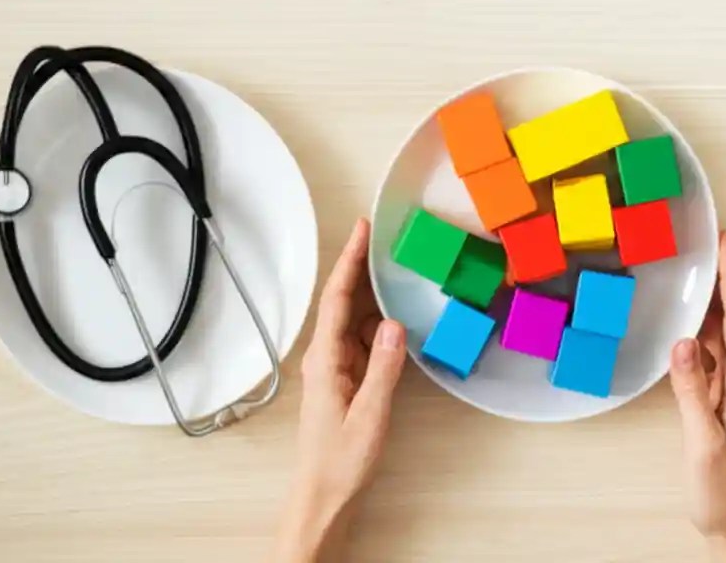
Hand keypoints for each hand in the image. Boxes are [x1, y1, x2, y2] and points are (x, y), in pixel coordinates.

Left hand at [272, 218, 407, 562]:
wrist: (324, 495)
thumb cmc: (341, 461)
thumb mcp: (369, 416)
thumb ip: (384, 370)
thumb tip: (395, 325)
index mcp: (325, 360)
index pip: (338, 300)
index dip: (350, 262)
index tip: (362, 230)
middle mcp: (326, 357)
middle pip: (345, 302)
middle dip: (363, 269)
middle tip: (387, 240)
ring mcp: (336, 367)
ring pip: (357, 321)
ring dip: (376, 299)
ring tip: (401, 277)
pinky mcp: (346, 379)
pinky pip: (364, 341)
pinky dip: (382, 327)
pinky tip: (401, 326)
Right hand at [669, 233, 725, 562]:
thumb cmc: (724, 493)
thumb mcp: (703, 442)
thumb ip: (692, 392)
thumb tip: (681, 342)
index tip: (725, 245)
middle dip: (724, 279)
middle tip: (708, 242)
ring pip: (722, 336)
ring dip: (709, 303)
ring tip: (693, 270)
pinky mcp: (721, 401)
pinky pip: (711, 356)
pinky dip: (697, 333)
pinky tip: (684, 322)